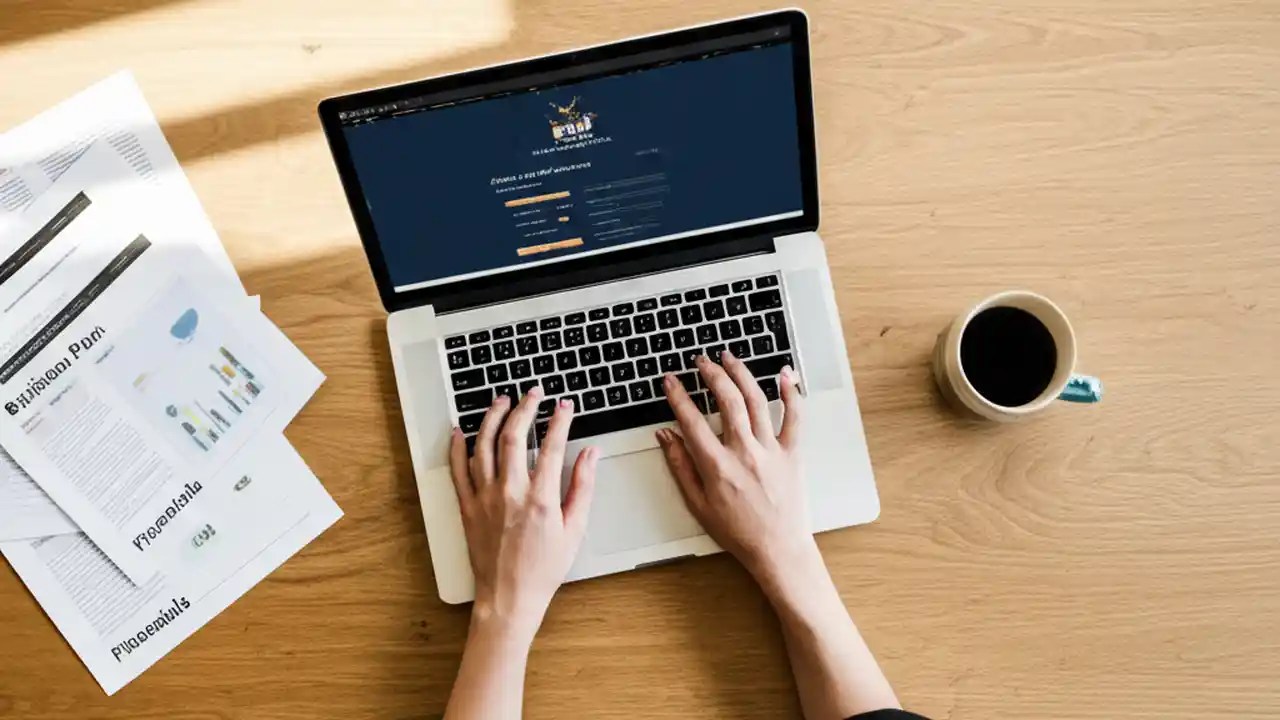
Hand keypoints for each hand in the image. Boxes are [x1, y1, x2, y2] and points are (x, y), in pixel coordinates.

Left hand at [448, 387, 598, 638]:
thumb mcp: (575, 530)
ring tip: (501, 401)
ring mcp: (485, 499)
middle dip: (525, 408)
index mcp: (541, 499)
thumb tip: (591, 455)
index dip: (560, 420)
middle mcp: (510, 493)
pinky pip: (458, 470)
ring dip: (492, 419)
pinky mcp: (467, 508)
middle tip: (532, 393)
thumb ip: (583, 488)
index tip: (564, 406)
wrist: (509, 598)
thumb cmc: (543, 570)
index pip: (552, 446)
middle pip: (515, 437)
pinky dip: (457, 447)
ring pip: (484, 446)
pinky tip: (461, 431)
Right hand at [655, 352, 813, 580]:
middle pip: (727, 400)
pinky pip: (794, 417)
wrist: (777, 549)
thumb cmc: (738, 532)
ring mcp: (771, 450)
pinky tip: (783, 374)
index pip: (692, 421)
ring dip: (741, 373)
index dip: (678, 396)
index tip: (670, 381)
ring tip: (729, 358)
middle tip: (701, 361)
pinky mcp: (793, 453)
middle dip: (711, 374)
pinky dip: (790, 393)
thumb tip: (666, 437)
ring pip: (756, 400)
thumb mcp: (698, 504)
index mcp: (717, 466)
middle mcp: (744, 452)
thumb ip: (680, 467)